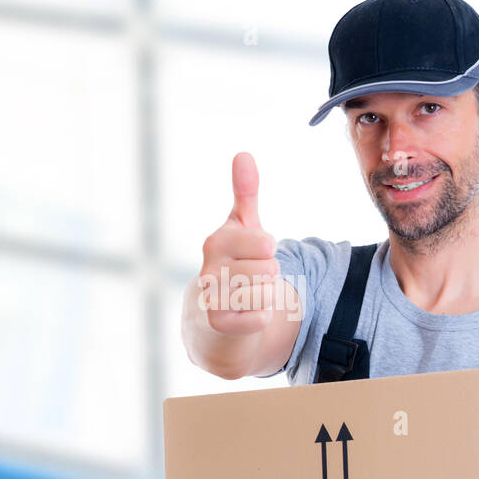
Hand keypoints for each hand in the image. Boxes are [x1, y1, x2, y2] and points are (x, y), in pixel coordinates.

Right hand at [198, 152, 279, 335]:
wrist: (213, 317)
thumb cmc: (233, 264)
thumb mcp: (242, 228)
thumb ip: (245, 193)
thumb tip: (243, 154)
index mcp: (215, 242)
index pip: (266, 243)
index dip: (269, 251)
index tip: (255, 254)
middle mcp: (208, 268)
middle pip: (269, 269)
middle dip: (269, 275)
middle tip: (251, 278)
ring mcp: (210, 298)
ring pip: (266, 293)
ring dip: (265, 296)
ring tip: (248, 295)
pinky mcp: (218, 324)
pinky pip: (260, 318)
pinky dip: (260, 317)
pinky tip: (246, 314)